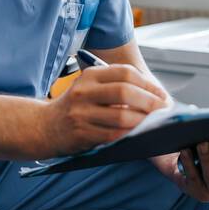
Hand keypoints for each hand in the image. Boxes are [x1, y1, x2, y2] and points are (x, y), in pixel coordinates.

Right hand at [40, 64, 168, 156]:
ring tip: (156, 125)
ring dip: (143, 122)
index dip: (148, 84)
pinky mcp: (81, 134)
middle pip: (125, 92)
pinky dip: (130, 136)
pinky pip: (113, 136)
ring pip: (121, 117)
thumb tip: (154, 95)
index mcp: (90, 75)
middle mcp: (84, 91)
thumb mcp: (90, 88)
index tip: (162, 95)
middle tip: (164, 111)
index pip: (125, 73)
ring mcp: (81, 113)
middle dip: (150, 102)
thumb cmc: (76, 107)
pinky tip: (140, 136)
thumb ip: (115, 86)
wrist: (44, 127)